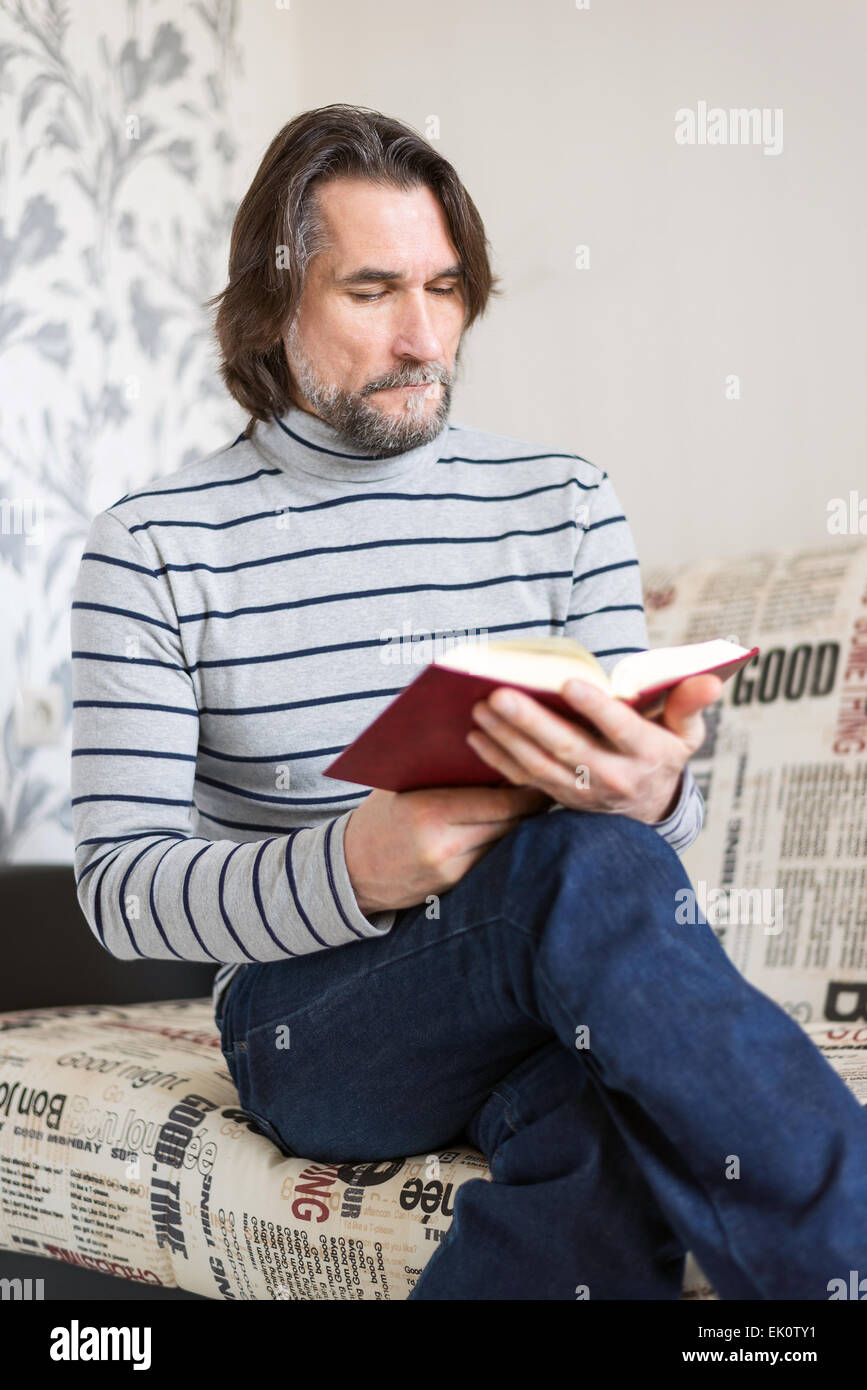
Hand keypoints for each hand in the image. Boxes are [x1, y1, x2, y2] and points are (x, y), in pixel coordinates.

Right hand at [343, 783, 552, 915]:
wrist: (348, 871)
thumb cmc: (379, 815)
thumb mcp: (404, 783)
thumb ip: (444, 768)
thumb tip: (493, 741)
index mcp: (430, 812)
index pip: (500, 802)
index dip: (529, 790)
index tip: (546, 772)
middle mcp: (444, 847)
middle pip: (510, 824)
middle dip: (533, 804)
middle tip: (552, 783)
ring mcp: (451, 872)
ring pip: (506, 842)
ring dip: (523, 823)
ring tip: (538, 800)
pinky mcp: (454, 886)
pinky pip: (492, 858)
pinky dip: (504, 839)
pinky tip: (515, 825)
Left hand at [465, 673, 722, 823]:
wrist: (649, 807)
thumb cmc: (663, 751)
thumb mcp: (685, 731)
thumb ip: (688, 703)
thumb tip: (709, 680)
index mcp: (646, 753)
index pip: (620, 728)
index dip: (596, 708)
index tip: (569, 683)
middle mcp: (613, 776)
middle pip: (568, 747)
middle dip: (531, 721)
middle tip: (499, 694)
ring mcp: (583, 791)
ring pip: (540, 765)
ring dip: (507, 737)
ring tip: (481, 707)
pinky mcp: (559, 798)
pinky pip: (525, 780)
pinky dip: (498, 759)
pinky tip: (476, 735)